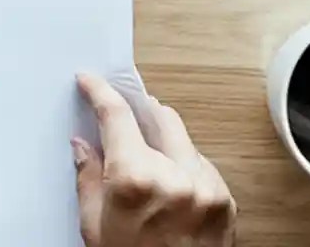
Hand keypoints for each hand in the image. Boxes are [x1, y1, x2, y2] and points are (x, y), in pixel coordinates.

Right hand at [73, 74, 236, 246]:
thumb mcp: (95, 227)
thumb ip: (89, 178)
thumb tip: (84, 144)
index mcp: (135, 179)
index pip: (116, 116)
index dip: (101, 92)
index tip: (91, 81)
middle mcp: (176, 176)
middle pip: (159, 116)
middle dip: (138, 112)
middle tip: (122, 115)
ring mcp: (207, 188)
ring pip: (184, 139)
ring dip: (163, 141)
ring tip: (146, 164)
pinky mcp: (226, 201)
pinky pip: (202, 165)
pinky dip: (184, 166)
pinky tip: (169, 186)